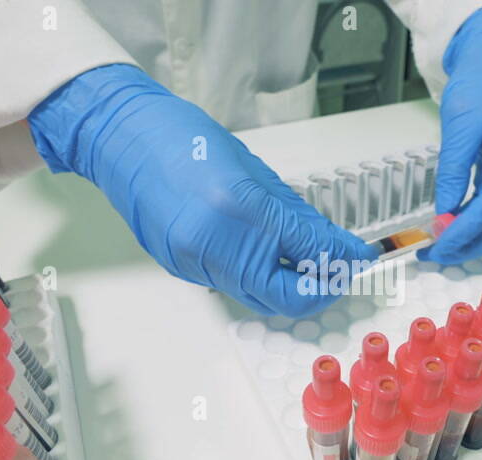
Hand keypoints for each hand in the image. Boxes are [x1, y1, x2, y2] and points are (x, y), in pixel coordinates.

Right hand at [28, 64, 375, 317]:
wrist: (123, 139)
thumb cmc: (184, 141)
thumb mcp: (257, 174)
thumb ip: (300, 219)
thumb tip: (340, 247)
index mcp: (240, 210)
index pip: (309, 256)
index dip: (341, 262)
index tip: (358, 259)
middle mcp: (215, 245)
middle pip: (285, 298)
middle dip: (319, 289)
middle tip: (336, 269)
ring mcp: (194, 263)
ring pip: (259, 297)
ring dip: (288, 286)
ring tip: (304, 260)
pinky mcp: (181, 270)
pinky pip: (232, 286)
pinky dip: (257, 277)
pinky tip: (264, 255)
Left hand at [422, 6, 481, 264]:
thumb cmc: (481, 81)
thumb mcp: (461, 123)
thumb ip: (453, 169)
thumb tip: (443, 213)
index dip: (471, 228)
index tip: (442, 242)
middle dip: (480, 242)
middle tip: (443, 254)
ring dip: (477, 235)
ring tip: (442, 246)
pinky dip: (476, 219)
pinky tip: (451, 224)